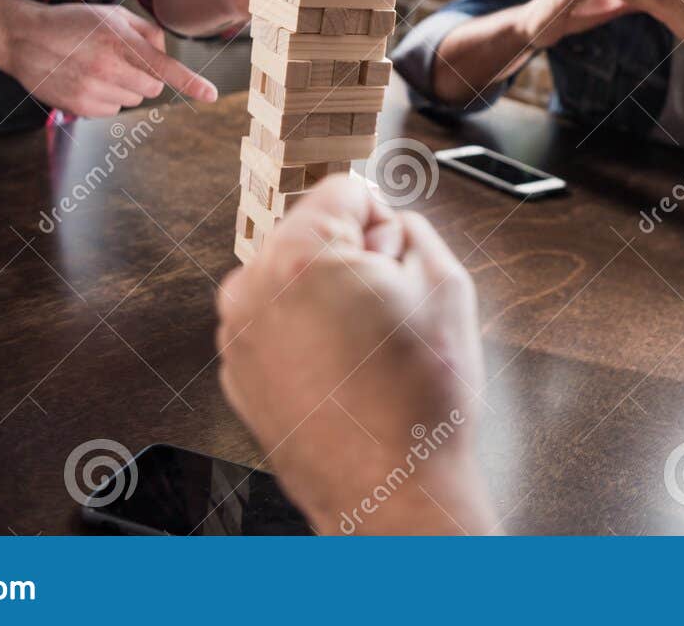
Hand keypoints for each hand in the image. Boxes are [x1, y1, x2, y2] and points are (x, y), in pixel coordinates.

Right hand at [0, 0, 218, 116]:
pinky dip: (106, 98)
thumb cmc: (73, 23)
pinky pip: (112, 110)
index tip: (212, 95)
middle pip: (153, 88)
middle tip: (121, 60)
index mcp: (119, 41)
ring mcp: (92, 90)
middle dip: (147, 77)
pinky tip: (86, 81)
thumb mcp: (112, 14)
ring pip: (133, 100)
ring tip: (97, 68)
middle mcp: (108, 68)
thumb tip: (165, 53)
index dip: (191, 83)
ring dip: (125, 87)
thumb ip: (146, 31)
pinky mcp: (79, 107)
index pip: (163, 67)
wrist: (22, 38)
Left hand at [216, 177, 493, 534]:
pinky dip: (307, 337)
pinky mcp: (238, 373)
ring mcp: (237, 335)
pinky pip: (277, 325)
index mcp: (301, 257)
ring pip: (293, 279)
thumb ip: (411, 228)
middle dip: (352, 259)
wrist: (393, 492)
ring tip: (366, 351)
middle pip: (312, 233)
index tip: (396, 264)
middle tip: (388, 315)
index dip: (384, 223)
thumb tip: (386, 222)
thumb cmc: (419, 400)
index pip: (344, 191)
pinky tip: (344, 375)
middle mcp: (252, 289)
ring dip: (328, 298)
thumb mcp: (446, 284)